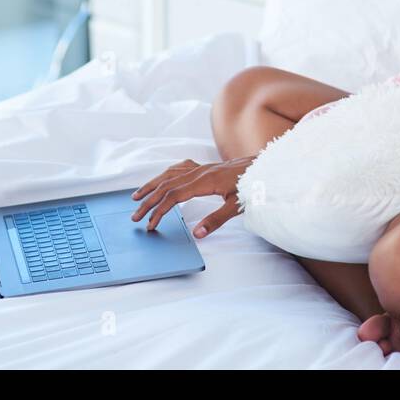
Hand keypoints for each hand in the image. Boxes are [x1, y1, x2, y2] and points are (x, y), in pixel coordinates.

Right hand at [129, 156, 254, 238]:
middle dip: (148, 201)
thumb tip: (197, 234)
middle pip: (166, 186)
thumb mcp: (237, 205)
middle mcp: (199, 171)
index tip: (150, 225)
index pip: (173, 196)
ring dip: (152, 185)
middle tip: (135, 216)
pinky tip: (163, 178)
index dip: (159, 211)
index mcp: (204, 181)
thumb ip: (216, 220)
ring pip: (169, 174)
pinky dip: (166, 174)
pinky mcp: (205, 167)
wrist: (264, 166)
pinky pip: (179, 168)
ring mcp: (201, 167)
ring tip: (137, 195)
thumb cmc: (253, 184)